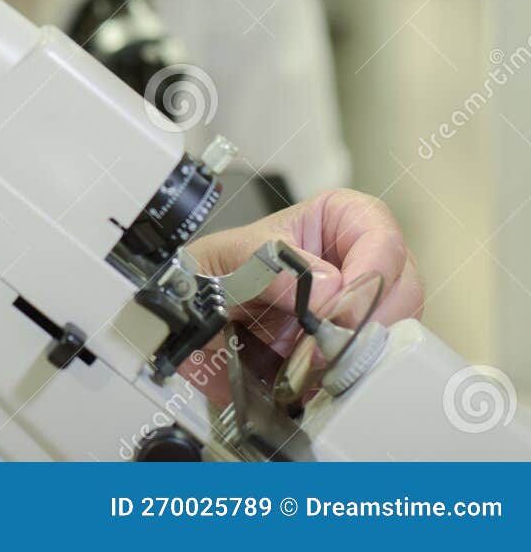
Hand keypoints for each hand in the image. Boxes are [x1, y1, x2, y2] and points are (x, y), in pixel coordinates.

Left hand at [188, 188, 423, 355]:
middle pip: (402, 286)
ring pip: (396, 328)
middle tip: (327, 344)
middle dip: (367, 320)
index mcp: (338, 218)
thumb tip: (326, 289)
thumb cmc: (216, 270)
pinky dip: (350, 373)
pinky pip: (374, 362)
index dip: (370, 272)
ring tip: (313, 362)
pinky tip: (318, 376)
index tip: (341, 308)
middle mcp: (359, 260)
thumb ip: (272, 267)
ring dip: (358, 350)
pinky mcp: (354, 347)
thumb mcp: (230, 258)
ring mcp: (363, 306)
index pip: (380, 235)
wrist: (193, 316)